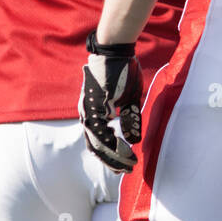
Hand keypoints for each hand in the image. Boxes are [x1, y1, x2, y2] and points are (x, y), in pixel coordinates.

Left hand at [79, 31, 141, 173]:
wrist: (115, 50)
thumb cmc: (122, 72)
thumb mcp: (128, 99)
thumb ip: (130, 119)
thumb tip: (134, 140)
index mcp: (93, 113)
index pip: (97, 142)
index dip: (110, 157)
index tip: (123, 168)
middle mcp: (86, 113)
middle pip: (95, 145)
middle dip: (111, 160)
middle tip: (125, 171)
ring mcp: (89, 107)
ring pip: (96, 139)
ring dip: (112, 154)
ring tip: (126, 162)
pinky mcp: (94, 101)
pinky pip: (99, 126)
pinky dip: (109, 139)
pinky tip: (120, 146)